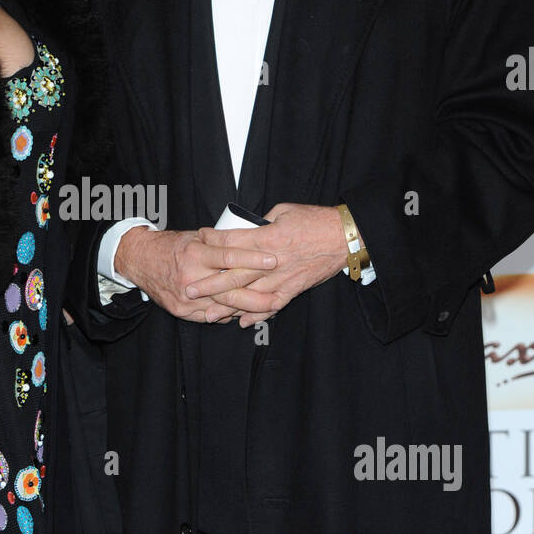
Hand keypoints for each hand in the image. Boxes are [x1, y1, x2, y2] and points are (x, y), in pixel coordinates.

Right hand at [115, 226, 276, 321]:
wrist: (139, 260)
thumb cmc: (171, 246)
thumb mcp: (195, 238)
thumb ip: (219, 244)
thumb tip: (248, 242)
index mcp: (195, 253)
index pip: (230, 258)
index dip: (253, 260)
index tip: (273, 260)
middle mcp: (190, 277)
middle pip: (230, 291)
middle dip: (257, 295)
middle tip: (278, 296)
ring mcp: (185, 297)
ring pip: (222, 307)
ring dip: (246, 309)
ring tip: (266, 307)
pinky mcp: (181, 311)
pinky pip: (210, 316)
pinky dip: (227, 314)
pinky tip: (241, 312)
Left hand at [191, 203, 348, 325]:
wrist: (344, 237)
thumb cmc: (315, 220)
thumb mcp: (283, 211)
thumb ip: (261, 222)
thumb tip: (244, 227)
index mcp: (268, 237)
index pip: (232, 241)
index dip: (212, 240)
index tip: (198, 238)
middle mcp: (272, 261)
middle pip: (234, 274)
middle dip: (209, 283)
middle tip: (189, 289)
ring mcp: (282, 278)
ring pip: (250, 296)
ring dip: (228, 306)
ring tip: (208, 314)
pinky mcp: (293, 289)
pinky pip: (271, 306)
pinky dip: (256, 316)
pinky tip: (241, 322)